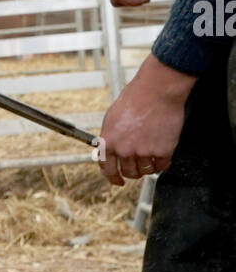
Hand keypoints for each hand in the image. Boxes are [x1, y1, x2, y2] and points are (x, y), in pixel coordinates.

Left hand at [99, 54, 196, 185]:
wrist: (157, 90)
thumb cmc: (135, 98)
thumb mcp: (112, 118)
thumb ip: (110, 137)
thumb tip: (110, 150)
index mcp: (109, 142)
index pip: (107, 169)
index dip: (113, 178)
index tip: (118, 181)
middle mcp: (124, 150)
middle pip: (129, 173)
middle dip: (134, 171)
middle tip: (139, 163)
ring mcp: (144, 152)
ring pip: (146, 171)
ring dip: (149, 166)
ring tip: (152, 153)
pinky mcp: (163, 151)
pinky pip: (162, 165)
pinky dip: (163, 162)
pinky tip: (163, 152)